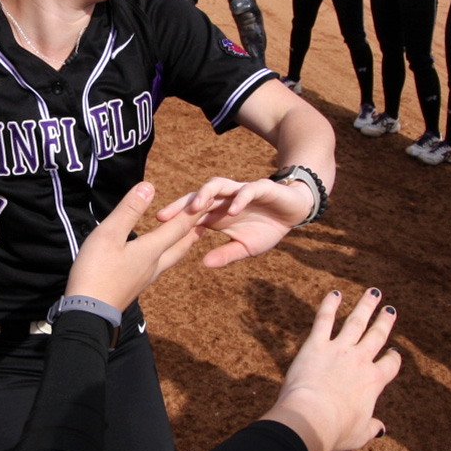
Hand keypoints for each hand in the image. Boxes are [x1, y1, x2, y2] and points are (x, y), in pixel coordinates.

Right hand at [64, 182, 205, 311]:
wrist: (89, 313)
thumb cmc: (96, 271)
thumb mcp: (109, 234)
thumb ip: (129, 211)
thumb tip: (149, 187)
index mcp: (150, 250)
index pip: (177, 227)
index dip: (192, 212)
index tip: (207, 200)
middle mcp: (153, 265)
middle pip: (180, 246)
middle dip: (193, 231)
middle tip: (206, 222)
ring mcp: (144, 278)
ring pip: (170, 258)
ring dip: (182, 245)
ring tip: (188, 239)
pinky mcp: (134, 287)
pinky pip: (158, 267)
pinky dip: (166, 256)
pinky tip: (157, 259)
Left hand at [159, 173, 313, 267]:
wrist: (293, 213)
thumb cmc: (266, 229)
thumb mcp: (245, 248)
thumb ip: (226, 254)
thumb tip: (205, 264)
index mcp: (216, 214)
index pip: (190, 214)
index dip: (174, 220)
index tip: (156, 230)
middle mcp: (224, 199)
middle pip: (197, 197)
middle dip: (179, 206)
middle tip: (163, 217)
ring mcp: (240, 191)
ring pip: (217, 185)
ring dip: (205, 195)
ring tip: (196, 208)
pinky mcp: (261, 188)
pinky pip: (247, 190)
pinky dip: (239, 199)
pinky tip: (233, 210)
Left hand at [264, 288, 402, 450]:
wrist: (312, 418)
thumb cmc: (336, 431)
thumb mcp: (359, 435)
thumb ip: (371, 428)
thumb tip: (382, 430)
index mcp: (374, 382)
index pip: (390, 365)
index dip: (393, 358)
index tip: (394, 353)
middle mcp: (360, 361)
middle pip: (377, 336)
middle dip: (385, 322)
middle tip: (390, 309)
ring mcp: (339, 350)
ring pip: (356, 322)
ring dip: (366, 306)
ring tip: (373, 292)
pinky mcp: (316, 345)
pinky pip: (324, 320)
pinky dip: (330, 305)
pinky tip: (335, 293)